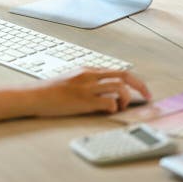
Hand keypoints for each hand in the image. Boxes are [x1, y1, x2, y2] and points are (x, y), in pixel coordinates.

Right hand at [27, 68, 150, 115]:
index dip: (134, 80)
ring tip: (121, 107)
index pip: (117, 70)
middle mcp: (90, 75)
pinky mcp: (84, 100)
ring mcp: (87, 87)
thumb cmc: (50, 91)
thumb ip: (88, 82)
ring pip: (119, 87)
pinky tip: (108, 111)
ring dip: (126, 99)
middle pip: (124, 75)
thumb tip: (104, 92)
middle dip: (140, 86)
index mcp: (88, 70)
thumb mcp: (71, 80)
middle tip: (147, 96)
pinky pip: (108, 103)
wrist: (35, 95)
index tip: (140, 90)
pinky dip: (114, 108)